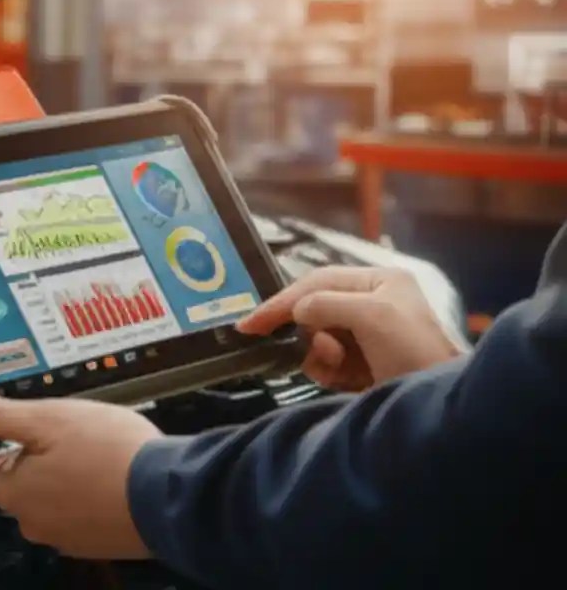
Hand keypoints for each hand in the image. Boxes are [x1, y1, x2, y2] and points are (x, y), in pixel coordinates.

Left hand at [0, 381, 160, 559]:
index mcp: (12, 494)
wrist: (173, 497)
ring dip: (58, 472)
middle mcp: (33, 523)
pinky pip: (78, 510)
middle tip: (52, 427)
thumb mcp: (41, 418)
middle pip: (12, 482)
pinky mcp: (98, 541)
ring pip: (48, 496)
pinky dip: (85, 490)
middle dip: (26, 454)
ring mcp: (67, 536)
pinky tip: (106, 471)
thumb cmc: (110, 455)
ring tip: (85, 446)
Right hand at [236, 266, 461, 390]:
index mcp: (379, 281)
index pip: (318, 281)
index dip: (282, 300)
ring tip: (337, 364)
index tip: (249, 324)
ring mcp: (368, 336)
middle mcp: (372, 303)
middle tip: (292, 348)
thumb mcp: (372, 316)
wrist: (443, 411)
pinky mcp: (363, 366)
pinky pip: (326, 362)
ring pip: (316, 338)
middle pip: (314, 309)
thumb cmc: (414, 352)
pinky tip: (343, 378)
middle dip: (307, 330)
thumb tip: (296, 312)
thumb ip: (327, 304)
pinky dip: (327, 370)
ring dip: (319, 353)